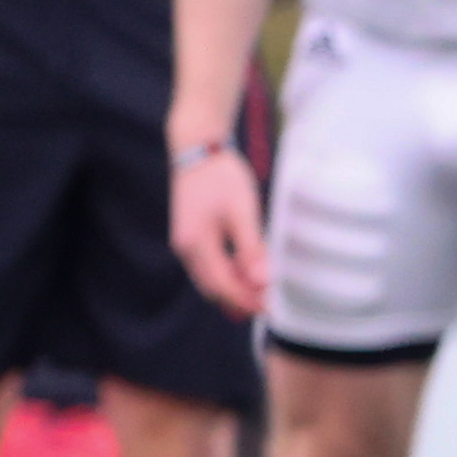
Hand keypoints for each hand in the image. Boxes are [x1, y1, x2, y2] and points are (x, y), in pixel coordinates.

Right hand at [168, 141, 268, 319]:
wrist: (197, 148)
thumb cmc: (221, 176)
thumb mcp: (242, 212)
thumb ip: (251, 248)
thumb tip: (262, 281)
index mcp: (196, 245)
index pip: (223, 286)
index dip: (247, 300)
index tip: (271, 309)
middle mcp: (186, 248)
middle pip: (214, 287)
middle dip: (240, 298)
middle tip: (269, 303)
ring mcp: (186, 242)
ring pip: (211, 277)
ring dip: (235, 286)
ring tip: (262, 288)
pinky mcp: (192, 234)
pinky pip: (210, 263)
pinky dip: (229, 271)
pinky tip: (248, 268)